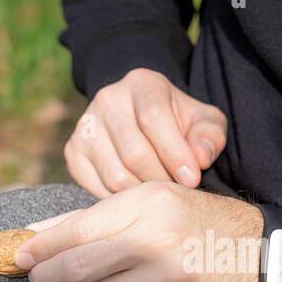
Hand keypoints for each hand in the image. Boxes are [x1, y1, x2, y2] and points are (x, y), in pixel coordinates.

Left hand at [14, 182, 263, 281]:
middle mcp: (158, 242)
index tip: (18, 258)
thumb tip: (30, 236)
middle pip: (76, 270)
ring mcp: (172, 281)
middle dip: (48, 278)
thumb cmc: (192, 225)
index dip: (39, 249)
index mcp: (147, 205)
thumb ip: (88, 219)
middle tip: (41, 280)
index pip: (76, 230)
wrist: (264, 254)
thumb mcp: (148, 204)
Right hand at [64, 68, 227, 196]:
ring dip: (141, 192)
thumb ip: (209, 137)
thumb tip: (199, 159)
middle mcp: (107, 99)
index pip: (153, 118)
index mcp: (141, 83)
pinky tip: (135, 193)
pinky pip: (96, 187)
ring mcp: (85, 127)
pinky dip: (119, 199)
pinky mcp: (73, 152)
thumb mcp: (202, 122)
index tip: (192, 178)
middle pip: (133, 152)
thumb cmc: (176, 122)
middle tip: (175, 190)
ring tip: (157, 192)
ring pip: (115, 175)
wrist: (138, 117)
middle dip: (160, 178)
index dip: (174, 152)